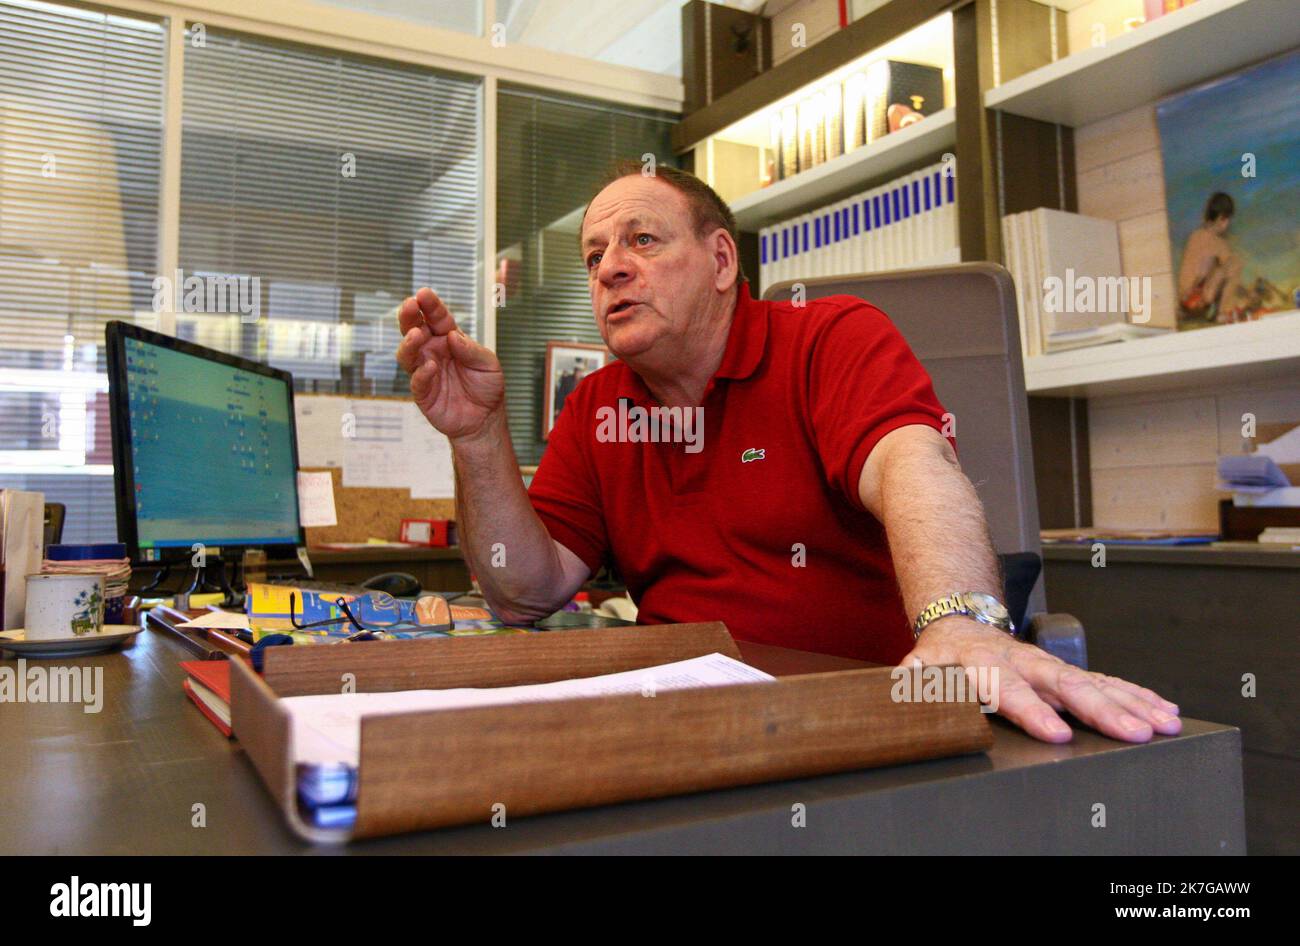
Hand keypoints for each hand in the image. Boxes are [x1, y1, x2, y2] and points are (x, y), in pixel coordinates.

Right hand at [396, 287, 504, 442]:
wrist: (485, 418)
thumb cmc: (487, 386)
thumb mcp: (488, 364)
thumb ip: (472, 350)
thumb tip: (453, 336)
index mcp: (449, 339)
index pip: (437, 318)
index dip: (430, 306)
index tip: (423, 293)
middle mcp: (432, 352)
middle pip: (414, 330)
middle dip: (409, 317)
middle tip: (409, 305)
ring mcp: (425, 371)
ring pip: (407, 354)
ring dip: (408, 343)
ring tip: (416, 335)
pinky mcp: (423, 393)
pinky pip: (417, 381)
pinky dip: (421, 373)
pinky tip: (430, 366)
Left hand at [900, 616, 1181, 743]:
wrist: (963, 618)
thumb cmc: (945, 651)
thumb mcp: (923, 662)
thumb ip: (917, 676)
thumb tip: (905, 684)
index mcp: (989, 665)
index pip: (1011, 690)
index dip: (1033, 712)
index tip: (1057, 734)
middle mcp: (1027, 663)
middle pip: (1067, 687)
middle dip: (1103, 710)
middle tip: (1134, 732)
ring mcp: (1051, 666)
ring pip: (1095, 683)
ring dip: (1131, 703)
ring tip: (1162, 723)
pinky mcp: (1068, 671)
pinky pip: (1107, 681)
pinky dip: (1136, 694)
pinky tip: (1163, 709)